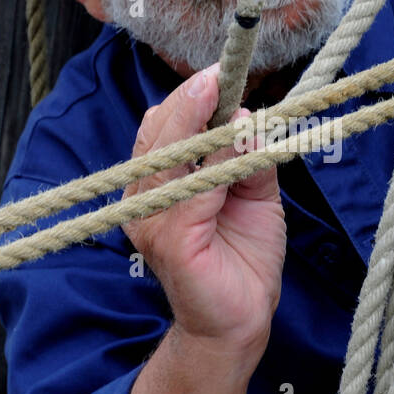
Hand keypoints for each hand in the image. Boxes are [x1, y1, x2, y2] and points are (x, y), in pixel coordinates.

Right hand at [122, 63, 285, 350]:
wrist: (240, 322)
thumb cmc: (243, 257)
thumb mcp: (251, 193)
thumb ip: (245, 157)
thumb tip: (245, 115)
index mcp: (155, 185)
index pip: (159, 129)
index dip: (188, 99)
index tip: (219, 72)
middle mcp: (143, 200)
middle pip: (157, 134)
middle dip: (191, 100)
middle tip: (220, 74)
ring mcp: (151, 221)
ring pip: (168, 154)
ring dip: (200, 121)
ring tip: (224, 94)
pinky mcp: (170, 241)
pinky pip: (193, 189)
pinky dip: (216, 162)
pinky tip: (238, 143)